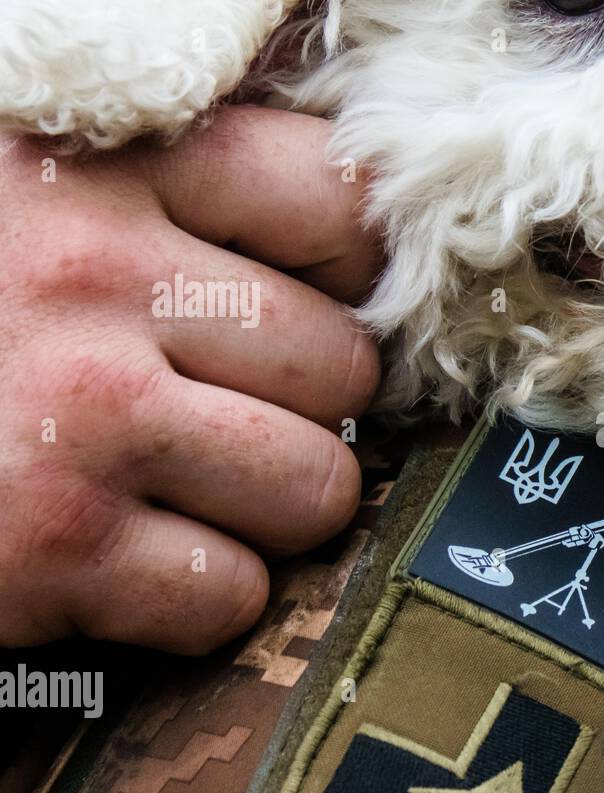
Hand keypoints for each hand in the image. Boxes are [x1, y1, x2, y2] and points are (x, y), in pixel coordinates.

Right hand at [0, 107, 382, 651]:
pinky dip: (195, 598)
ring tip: (184, 490)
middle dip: (303, 412)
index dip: (346, 277)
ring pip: (316, 489)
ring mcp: (86, 417)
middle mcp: (100, 279)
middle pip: (345, 368)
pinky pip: (229, 593)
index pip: (342, 206)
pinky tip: (127, 559)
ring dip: (267, 511)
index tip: (304, 308)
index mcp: (105, 168)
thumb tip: (342, 257)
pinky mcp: (56, 545)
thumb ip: (174, 205)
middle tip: (224, 415)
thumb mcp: (42, 200)